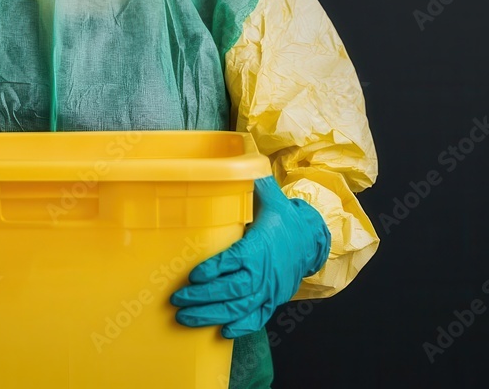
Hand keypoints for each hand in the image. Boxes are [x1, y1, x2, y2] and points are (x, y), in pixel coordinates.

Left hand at [170, 176, 330, 337]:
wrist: (311, 242)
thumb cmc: (283, 219)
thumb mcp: (271, 197)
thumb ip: (253, 182)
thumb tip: (239, 156)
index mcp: (260, 245)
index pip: (236, 260)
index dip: (215, 269)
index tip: (194, 275)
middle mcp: (265, 271)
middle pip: (234, 289)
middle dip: (204, 298)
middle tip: (178, 300)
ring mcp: (269, 289)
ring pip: (240, 307)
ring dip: (212, 315)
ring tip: (185, 317)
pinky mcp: (273, 301)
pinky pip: (257, 318)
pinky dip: (241, 327)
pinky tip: (222, 333)